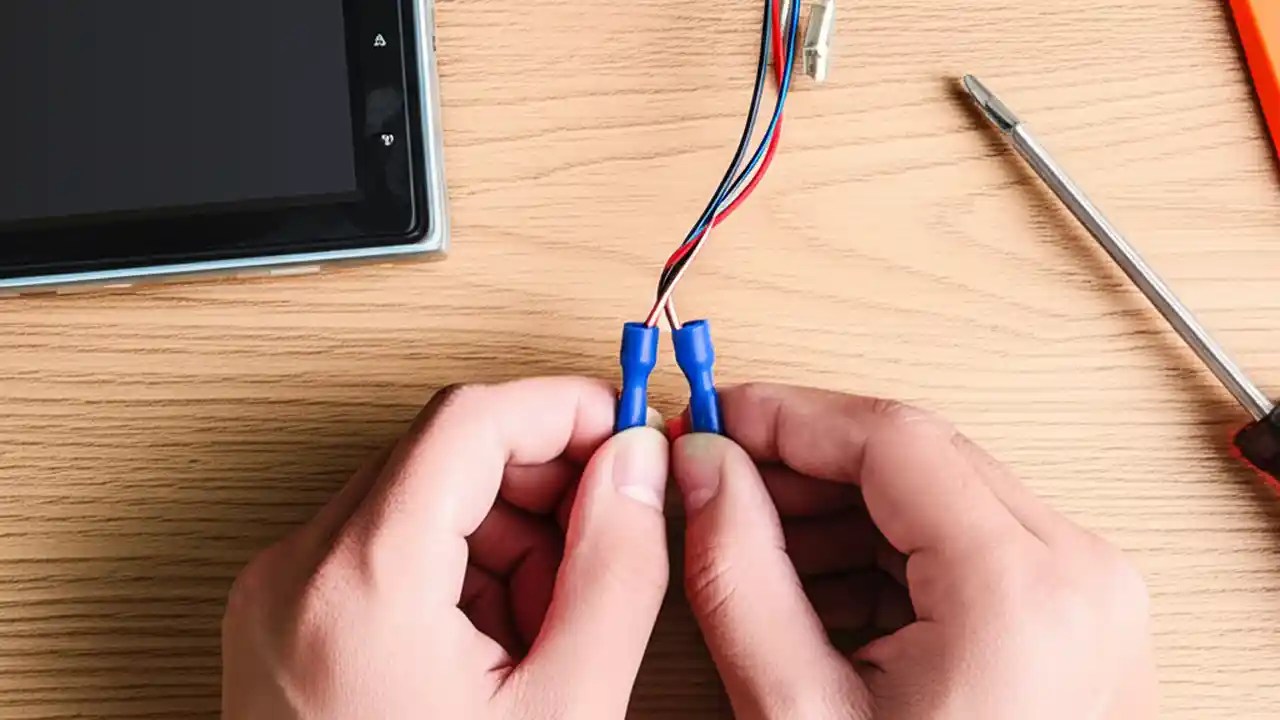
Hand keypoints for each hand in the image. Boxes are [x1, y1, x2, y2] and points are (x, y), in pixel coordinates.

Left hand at [222, 378, 670, 718]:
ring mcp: (278, 595)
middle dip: (543, 482)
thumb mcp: (567, 709)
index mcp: (360, 582)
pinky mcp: (283, 620)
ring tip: (553, 624)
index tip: (630, 427)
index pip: (471, 419)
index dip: (565, 408)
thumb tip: (637, 466)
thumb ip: (616, 570)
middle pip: (443, 451)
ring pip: (419, 495)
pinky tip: (501, 642)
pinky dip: (459, 568)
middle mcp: (297, 572)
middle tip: (612, 536)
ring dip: (506, 532)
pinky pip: (387, 546)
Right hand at [671, 384, 1155, 719]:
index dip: (787, 415)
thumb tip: (705, 472)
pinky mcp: (1076, 617)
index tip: (717, 416)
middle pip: (918, 458)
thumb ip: (740, 574)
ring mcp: (1088, 594)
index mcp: (1019, 586)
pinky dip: (887, 555)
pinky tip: (818, 590)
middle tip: (719, 479)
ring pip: (940, 498)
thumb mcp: (803, 712)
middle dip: (806, 465)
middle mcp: (1077, 571)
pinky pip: (969, 547)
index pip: (890, 436)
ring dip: (841, 511)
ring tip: (756, 547)